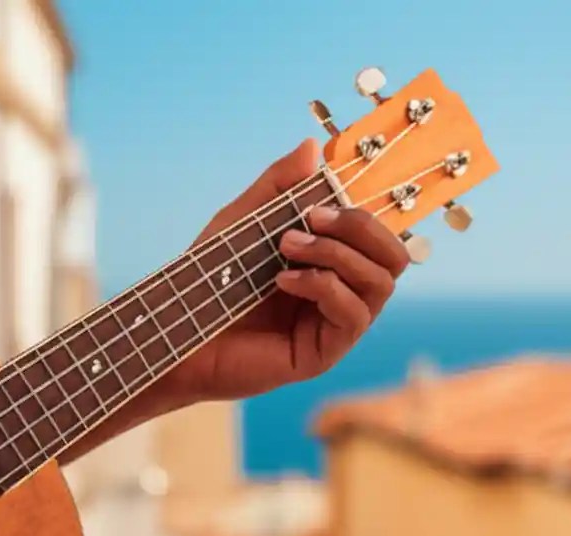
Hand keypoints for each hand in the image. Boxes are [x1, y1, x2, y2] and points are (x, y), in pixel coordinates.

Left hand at [161, 139, 408, 401]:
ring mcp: (335, 325)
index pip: (378, 235)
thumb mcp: (243, 220)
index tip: (321, 196)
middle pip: (394, 256)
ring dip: (337, 254)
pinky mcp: (324, 353)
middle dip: (359, 227)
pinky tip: (283, 280)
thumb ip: (278, 186)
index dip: (365, 210)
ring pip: (381, 282)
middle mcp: (342, 293)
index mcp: (331, 262)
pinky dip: (323, 286)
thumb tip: (313, 146)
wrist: (176, 330)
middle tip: (310, 217)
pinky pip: (354, 313)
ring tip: (286, 246)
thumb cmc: (207, 280)